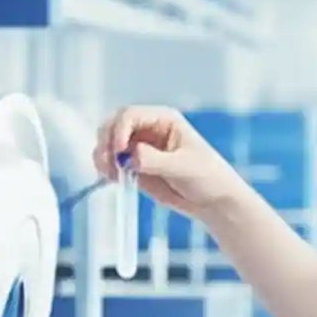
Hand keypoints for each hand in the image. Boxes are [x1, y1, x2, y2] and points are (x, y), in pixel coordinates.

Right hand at [93, 105, 243, 217]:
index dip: (119, 130)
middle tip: (109, 164)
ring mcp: (139, 147)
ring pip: (108, 143)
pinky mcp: (134, 166)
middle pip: (112, 125)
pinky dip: (106, 168)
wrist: (214, 201)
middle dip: (106, 142)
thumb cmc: (208, 177)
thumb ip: (156, 160)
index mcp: (163, 119)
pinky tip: (113, 179)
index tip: (120, 152)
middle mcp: (148, 129)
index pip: (129, 115)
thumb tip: (130, 155)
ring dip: (102, 156)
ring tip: (110, 174)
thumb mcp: (184, 167)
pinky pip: (111, 162)